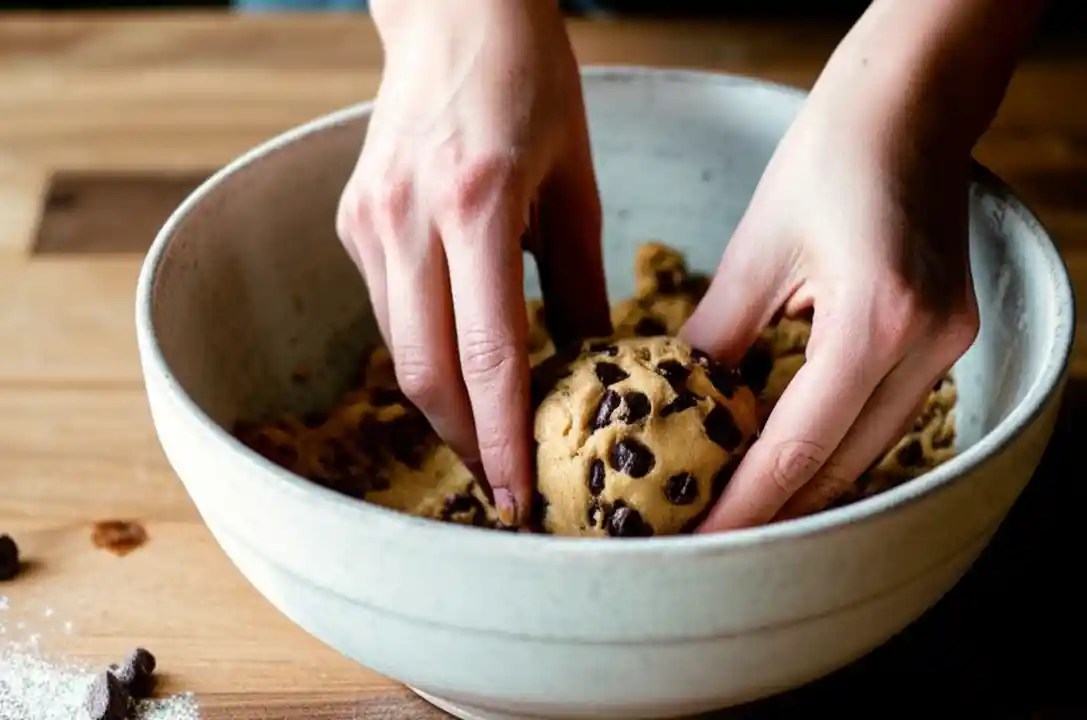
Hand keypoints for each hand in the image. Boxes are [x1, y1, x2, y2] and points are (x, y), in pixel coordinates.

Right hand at [336, 0, 609, 526]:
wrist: (452, 11)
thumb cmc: (530, 83)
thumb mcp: (577, 179)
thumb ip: (581, 277)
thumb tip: (592, 360)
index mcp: (478, 205)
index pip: (488, 354)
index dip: (503, 436)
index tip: (518, 495)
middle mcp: (409, 219)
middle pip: (426, 371)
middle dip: (465, 443)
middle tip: (503, 490)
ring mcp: (370, 220)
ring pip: (399, 348)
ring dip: (443, 404)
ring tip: (489, 441)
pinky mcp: (353, 219)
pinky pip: (388, 309)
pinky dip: (424, 351)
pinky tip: (459, 369)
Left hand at [679, 12, 997, 531]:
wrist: (911, 106)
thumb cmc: (828, 156)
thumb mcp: (756, 249)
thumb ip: (716, 339)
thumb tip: (676, 408)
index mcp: (876, 319)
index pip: (801, 448)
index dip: (745, 505)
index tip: (698, 543)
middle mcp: (928, 345)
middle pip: (843, 466)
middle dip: (774, 510)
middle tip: (708, 537)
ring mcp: (951, 345)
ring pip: (870, 449)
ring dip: (806, 482)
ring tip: (740, 504)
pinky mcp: (952, 337)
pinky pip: (887, 415)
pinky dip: (836, 440)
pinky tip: (789, 450)